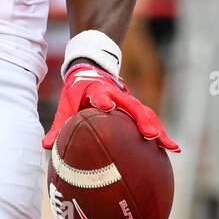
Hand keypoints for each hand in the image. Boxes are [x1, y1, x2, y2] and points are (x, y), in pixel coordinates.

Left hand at [42, 62, 178, 151]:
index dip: (102, 99)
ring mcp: (129, 101)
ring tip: (170, 147)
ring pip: (147, 114)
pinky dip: (161, 133)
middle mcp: (117, 95)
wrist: (92, 69)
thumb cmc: (77, 92)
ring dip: (159, 129)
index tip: (105, 106)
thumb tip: (46, 146)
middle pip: (133, 107)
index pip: (100, 94)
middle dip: (142, 120)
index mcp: (97, 90)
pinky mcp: (136, 108)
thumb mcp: (66, 105)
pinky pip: (151, 121)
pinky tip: (172, 149)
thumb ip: (58, 125)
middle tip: (150, 136)